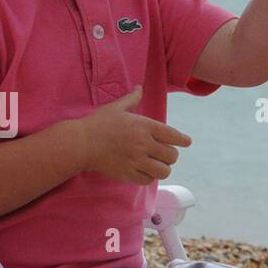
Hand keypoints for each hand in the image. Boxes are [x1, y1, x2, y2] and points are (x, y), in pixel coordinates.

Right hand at [73, 85, 190, 184]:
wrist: (81, 143)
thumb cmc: (98, 123)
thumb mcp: (116, 107)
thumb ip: (132, 99)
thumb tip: (139, 87)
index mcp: (144, 126)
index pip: (173, 135)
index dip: (183, 140)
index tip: (186, 142)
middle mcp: (143, 144)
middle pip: (171, 155)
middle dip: (170, 155)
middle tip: (164, 154)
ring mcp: (136, 161)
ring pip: (163, 171)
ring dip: (162, 168)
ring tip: (156, 165)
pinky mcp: (128, 174)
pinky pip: (148, 180)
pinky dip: (149, 177)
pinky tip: (144, 172)